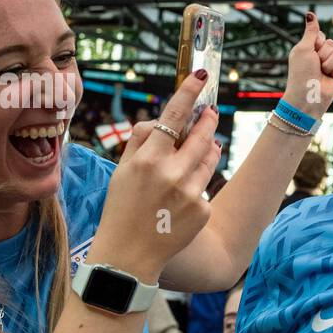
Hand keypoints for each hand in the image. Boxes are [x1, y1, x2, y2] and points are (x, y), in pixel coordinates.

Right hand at [90, 71, 221, 281]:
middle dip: (208, 119)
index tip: (201, 76)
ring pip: (209, 158)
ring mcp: (190, 193)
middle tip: (211, 111)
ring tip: (202, 147)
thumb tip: (159, 119)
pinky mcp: (203, 210)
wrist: (129, 256)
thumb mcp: (121, 171)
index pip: (173, 116)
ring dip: (208, 148)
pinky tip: (181, 197)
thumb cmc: (121, 209)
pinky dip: (197, 184)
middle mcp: (172, 174)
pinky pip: (205, 187)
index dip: (189, 93)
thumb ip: (139, 141)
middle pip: (201, 135)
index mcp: (148, 160)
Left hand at [282, 12, 332, 118]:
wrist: (308, 96)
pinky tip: (331, 78)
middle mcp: (321, 57)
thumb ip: (310, 32)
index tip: (310, 52)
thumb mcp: (303, 48)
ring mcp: (331, 66)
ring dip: (330, 64)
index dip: (318, 43)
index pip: (321, 35)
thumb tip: (310, 13)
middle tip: (316, 65)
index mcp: (310, 49)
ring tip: (322, 73)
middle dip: (324, 54)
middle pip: (332, 43)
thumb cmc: (301, 73)